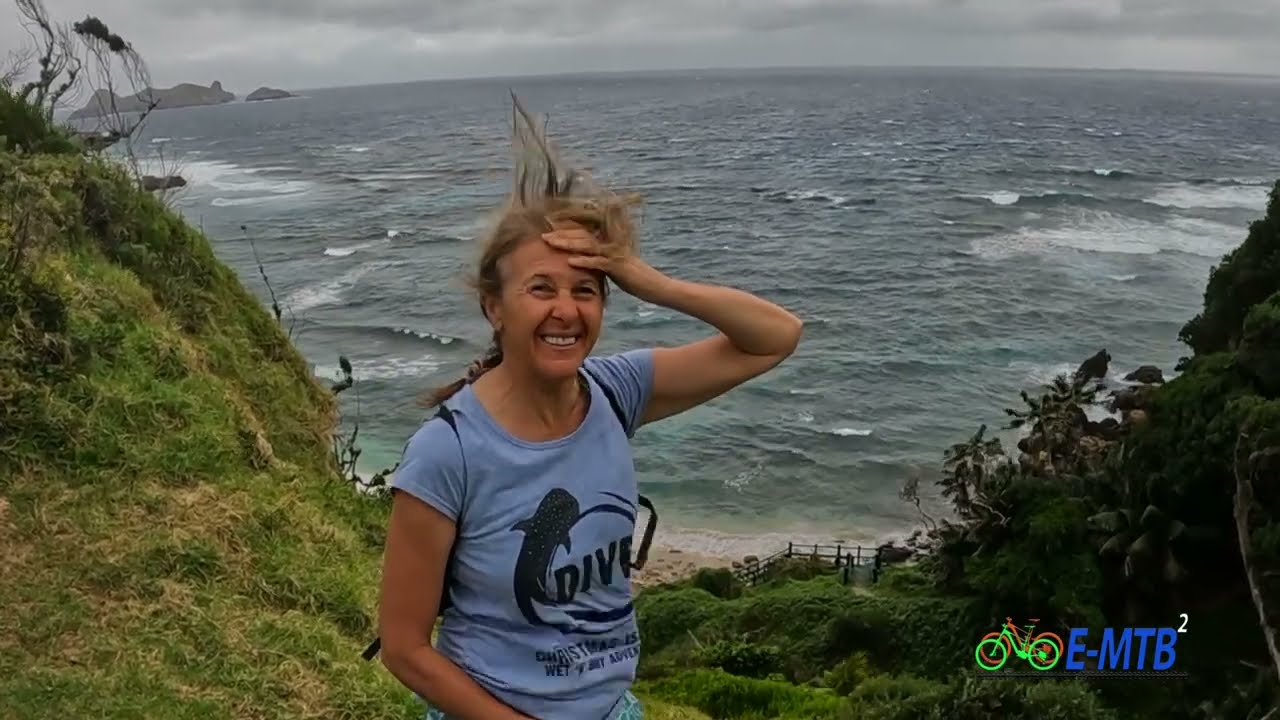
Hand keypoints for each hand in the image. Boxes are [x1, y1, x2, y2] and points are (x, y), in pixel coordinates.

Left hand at [541, 227, 668, 300]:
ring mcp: (615, 253)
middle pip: (582, 235)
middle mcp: (611, 244)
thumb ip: (601, 261)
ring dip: (568, 243)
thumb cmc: (634, 279)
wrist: (654, 286)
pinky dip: (584, 261)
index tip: (549, 230)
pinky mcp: (618, 266)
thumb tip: (586, 261)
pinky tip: (570, 261)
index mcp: (608, 242)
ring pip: (587, 245)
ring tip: (550, 242)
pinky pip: (598, 262)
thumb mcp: (614, 267)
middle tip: (543, 235)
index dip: (567, 230)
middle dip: (562, 234)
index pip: (584, 232)